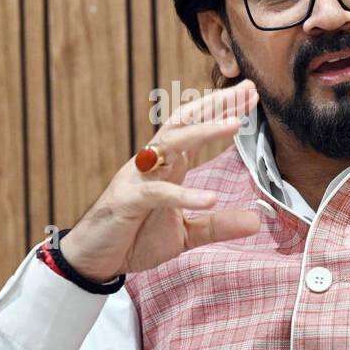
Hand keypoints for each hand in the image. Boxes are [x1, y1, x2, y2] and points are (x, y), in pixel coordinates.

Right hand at [59, 81, 263, 282]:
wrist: (94, 259)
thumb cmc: (134, 238)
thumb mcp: (185, 234)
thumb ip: (217, 225)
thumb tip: (255, 222)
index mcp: (167, 165)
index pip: (196, 127)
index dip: (222, 110)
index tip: (251, 94)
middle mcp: (153, 163)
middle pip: (185, 122)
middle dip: (216, 105)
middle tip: (248, 90)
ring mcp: (139, 178)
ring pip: (171, 144)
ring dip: (203, 131)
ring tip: (235, 124)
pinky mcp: (128, 201)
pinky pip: (158, 193)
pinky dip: (183, 195)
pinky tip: (210, 199)